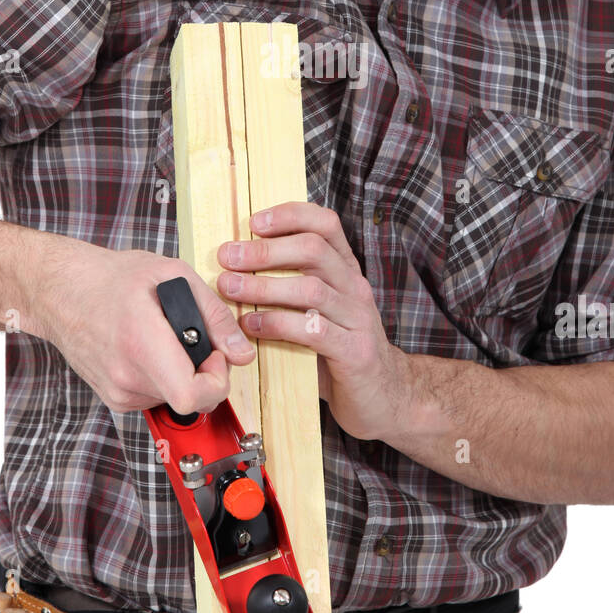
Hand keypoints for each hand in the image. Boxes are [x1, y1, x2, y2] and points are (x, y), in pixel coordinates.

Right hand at [38, 239, 256, 412]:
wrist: (63, 291)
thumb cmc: (114, 278)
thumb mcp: (174, 276)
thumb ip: (214, 315)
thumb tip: (242, 352)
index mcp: (142, 343)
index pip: (190, 396)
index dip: (216, 381)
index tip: (215, 355)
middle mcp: (127, 376)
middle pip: (190, 398)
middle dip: (204, 371)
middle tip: (192, 337)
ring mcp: (118, 392)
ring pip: (176, 398)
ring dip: (183, 372)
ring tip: (165, 336)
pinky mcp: (116, 399)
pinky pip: (158, 396)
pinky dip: (165, 376)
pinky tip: (150, 348)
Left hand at [215, 202, 408, 440]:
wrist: (386, 397)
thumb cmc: (339, 351)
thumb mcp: (319, 310)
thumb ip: (290, 289)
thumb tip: (235, 269)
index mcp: (346, 270)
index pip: (325, 224)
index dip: (290, 215)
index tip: (253, 222)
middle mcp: (355, 288)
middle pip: (314, 250)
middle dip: (265, 250)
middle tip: (227, 256)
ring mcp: (358, 319)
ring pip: (311, 288)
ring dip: (263, 286)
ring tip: (230, 288)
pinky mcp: (355, 352)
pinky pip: (314, 330)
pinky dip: (277, 324)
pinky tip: (251, 326)